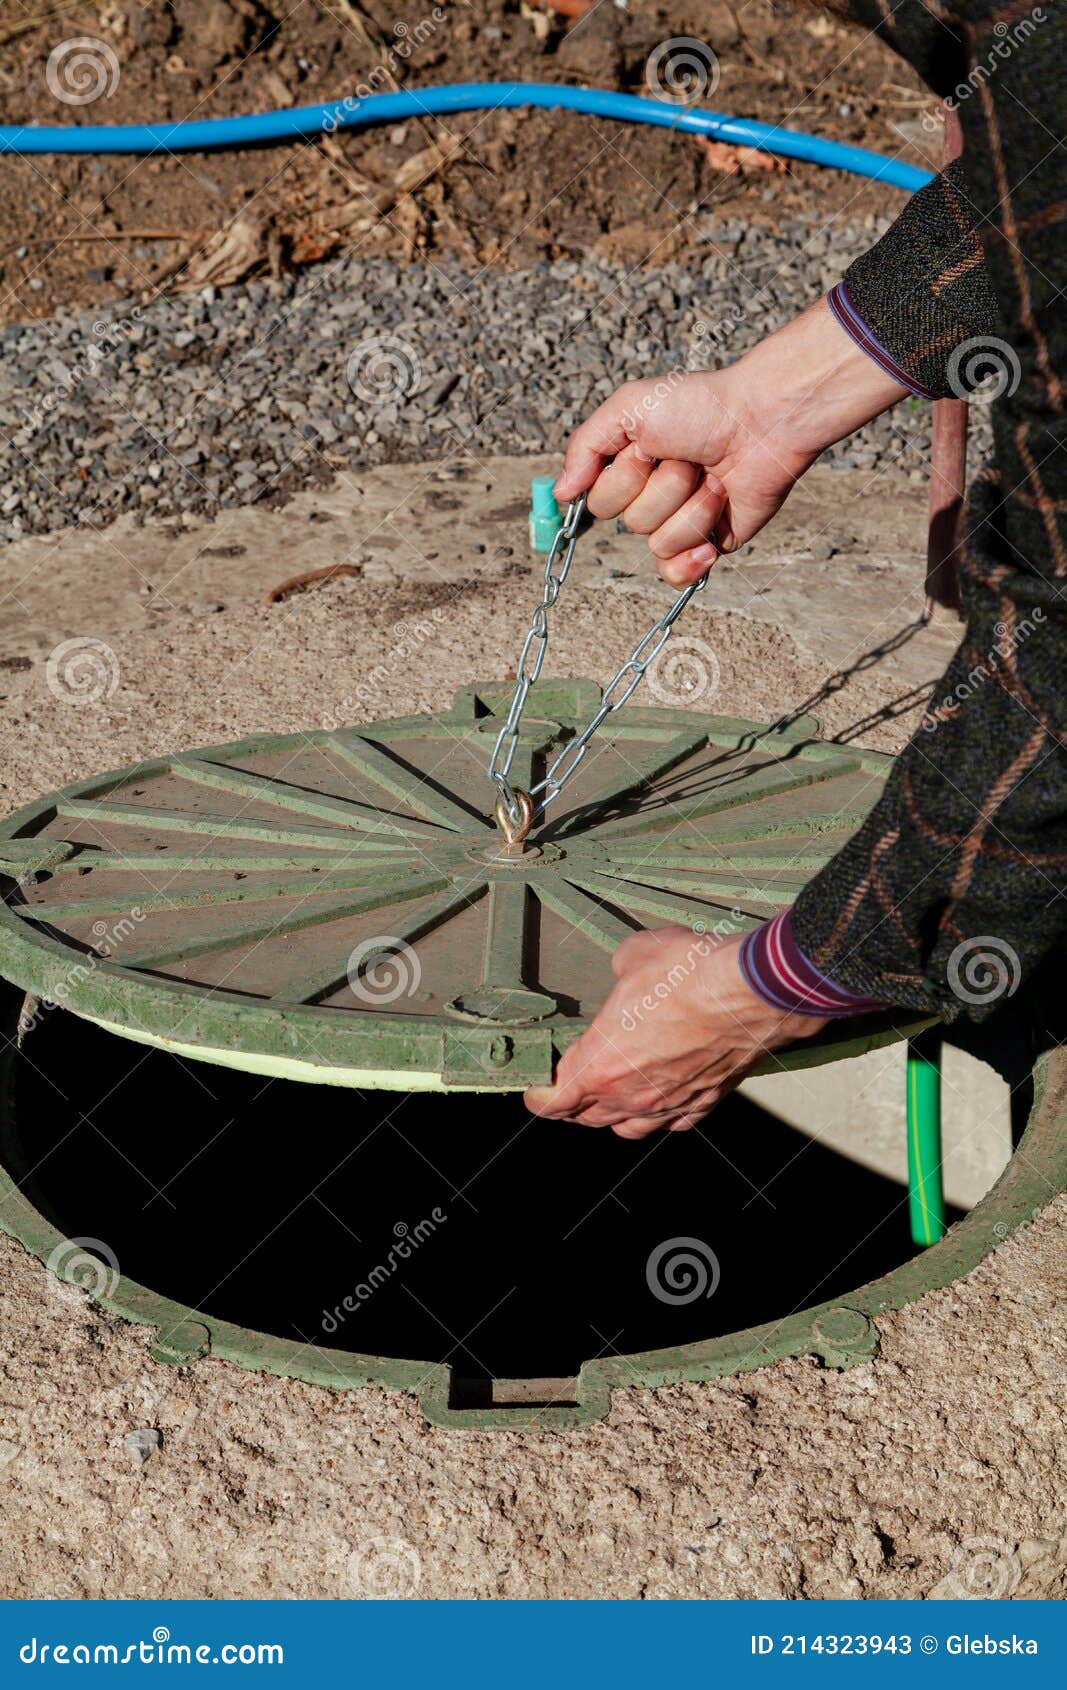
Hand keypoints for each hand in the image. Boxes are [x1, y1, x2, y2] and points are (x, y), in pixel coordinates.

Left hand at [525, 926, 825, 1137]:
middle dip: (572, 1104)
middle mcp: (632, 1094)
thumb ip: (617, 974)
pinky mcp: (705, 1101)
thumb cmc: (688, 972)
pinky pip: (673, 1122)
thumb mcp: (633, 956)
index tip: (535, 1089)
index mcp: (600, 1064)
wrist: (750, 991)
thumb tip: (625, 975)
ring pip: (629, 1128)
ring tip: (609, 1098)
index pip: (554, 1101)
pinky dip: (660, 1115)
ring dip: (612, 1116)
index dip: (538, 1097)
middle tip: (567, 1087)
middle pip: (587, 1117)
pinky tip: (660, 1099)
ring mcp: (670, 1103)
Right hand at [555, 299, 907, 586]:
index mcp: (627, 467)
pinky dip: (691, 560)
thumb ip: (585, 447)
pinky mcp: (709, 544)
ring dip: (691, 506)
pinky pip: (677, 574)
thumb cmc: (700, 406)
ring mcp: (679, 523)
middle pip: (629, 522)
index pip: (597, 501)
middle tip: (687, 456)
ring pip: (659, 542)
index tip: (644, 451)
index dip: (622, 478)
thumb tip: (561, 494)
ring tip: (713, 476)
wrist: (762, 421)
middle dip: (661, 487)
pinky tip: (711, 542)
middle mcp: (649, 497)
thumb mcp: (628, 408)